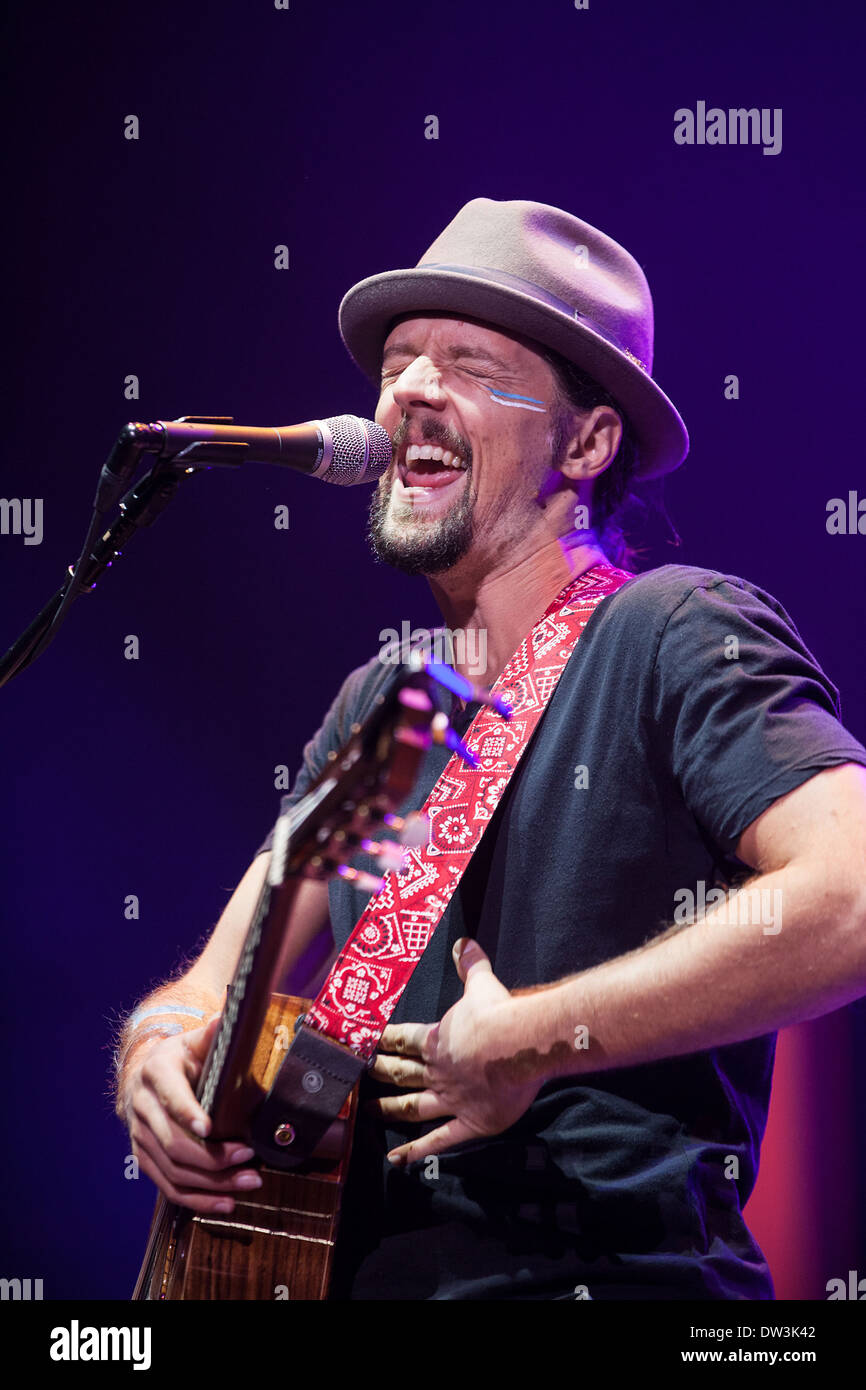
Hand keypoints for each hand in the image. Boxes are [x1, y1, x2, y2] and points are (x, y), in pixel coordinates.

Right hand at [121, 1016, 262, 1213]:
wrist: (143, 1076)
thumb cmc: (180, 1057)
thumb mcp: (195, 1039)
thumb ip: (213, 1032)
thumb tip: (230, 1014)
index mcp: (156, 1072)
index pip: (170, 1095)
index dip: (187, 1112)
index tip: (209, 1128)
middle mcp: (142, 1106)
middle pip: (174, 1142)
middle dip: (213, 1157)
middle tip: (249, 1159)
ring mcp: (140, 1137)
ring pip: (173, 1170)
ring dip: (212, 1182)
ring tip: (248, 1182)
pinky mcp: (144, 1159)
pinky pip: (168, 1187)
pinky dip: (197, 1199)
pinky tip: (226, 1203)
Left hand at [370, 939, 542, 1165]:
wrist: (520, 1044)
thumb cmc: (500, 1014)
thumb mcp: (482, 984)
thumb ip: (471, 966)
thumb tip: (464, 943)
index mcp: (436, 1039)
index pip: (402, 1039)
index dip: (383, 1041)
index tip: (365, 1042)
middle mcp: (437, 1071)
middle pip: (400, 1073)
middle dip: (380, 1073)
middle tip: (359, 1075)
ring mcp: (451, 1099)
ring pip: (412, 1107)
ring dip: (389, 1109)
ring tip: (369, 1112)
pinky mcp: (470, 1122)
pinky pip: (438, 1140)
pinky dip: (417, 1151)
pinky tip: (398, 1161)